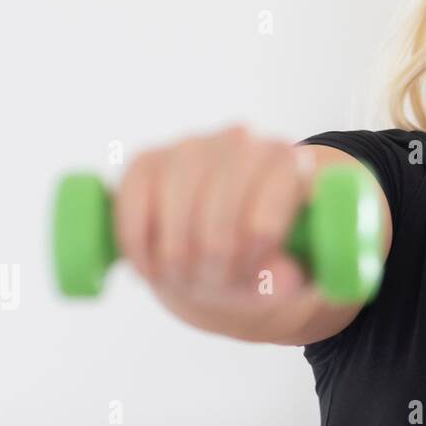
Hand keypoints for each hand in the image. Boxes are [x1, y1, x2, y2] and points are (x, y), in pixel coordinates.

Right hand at [114, 124, 318, 307]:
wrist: (218, 244)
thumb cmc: (259, 259)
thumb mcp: (284, 275)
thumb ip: (289, 279)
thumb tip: (285, 279)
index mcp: (290, 164)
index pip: (267, 213)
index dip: (254, 255)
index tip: (250, 276)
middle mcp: (244, 142)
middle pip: (220, 213)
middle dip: (215, 262)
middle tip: (217, 283)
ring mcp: (192, 145)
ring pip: (178, 207)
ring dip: (178, 256)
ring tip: (188, 279)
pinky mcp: (147, 160)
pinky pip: (135, 204)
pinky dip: (140, 245)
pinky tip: (153, 268)